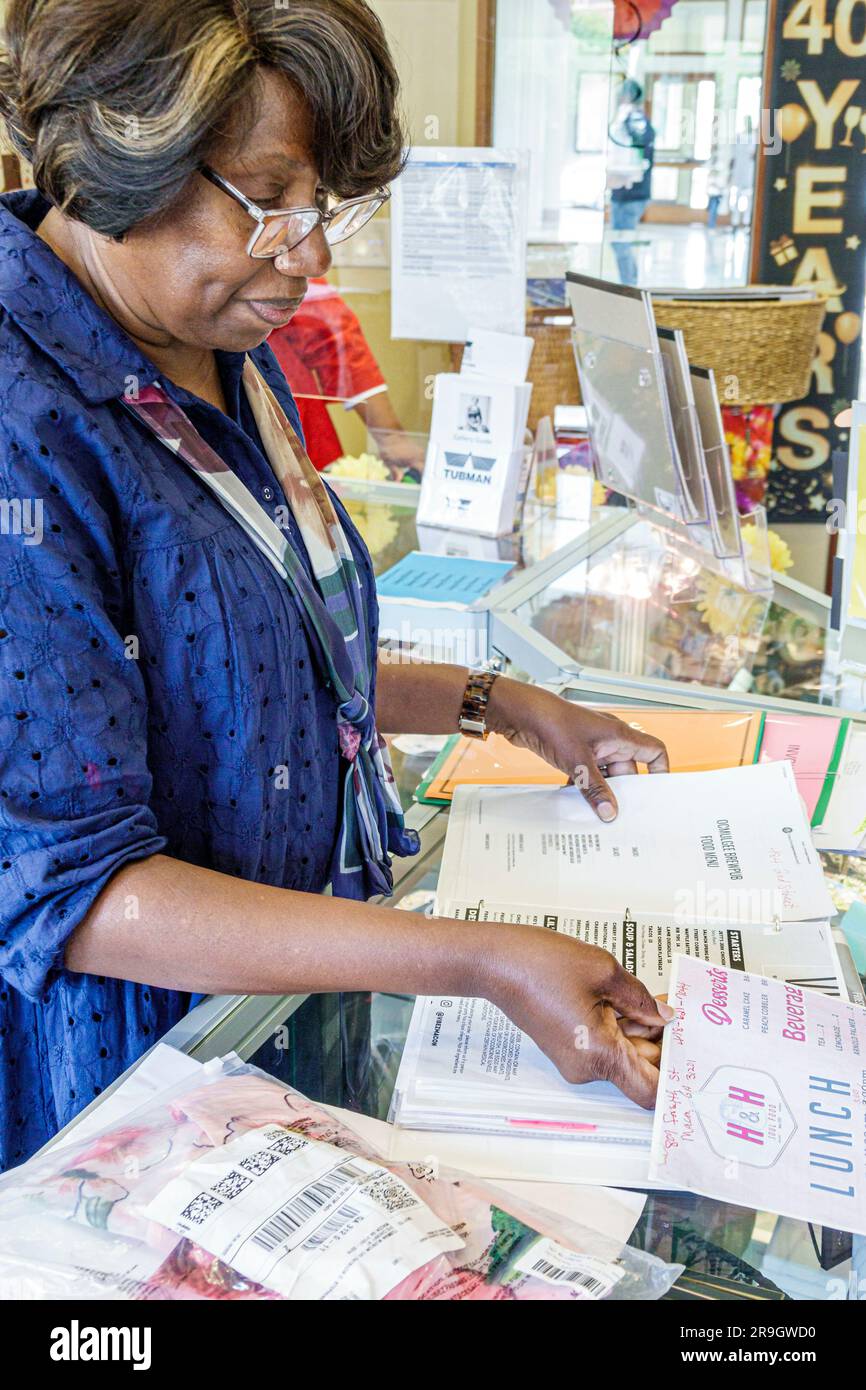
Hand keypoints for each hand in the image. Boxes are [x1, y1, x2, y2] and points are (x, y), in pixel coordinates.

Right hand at [486, 926, 672, 1107]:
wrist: (496, 961)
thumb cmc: (540, 963)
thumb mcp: (604, 971)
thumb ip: (642, 1000)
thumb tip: (666, 1017)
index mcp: (599, 1053)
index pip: (650, 1091)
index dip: (676, 1077)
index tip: (693, 1055)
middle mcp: (586, 1066)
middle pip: (641, 1069)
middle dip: (663, 1042)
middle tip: (682, 1011)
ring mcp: (575, 1059)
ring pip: (624, 1055)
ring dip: (644, 1031)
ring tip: (658, 998)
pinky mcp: (568, 1046)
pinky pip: (606, 1044)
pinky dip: (622, 1027)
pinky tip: (632, 1001)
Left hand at [487, 679, 668, 821]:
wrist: (521, 712)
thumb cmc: (553, 722)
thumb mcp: (578, 762)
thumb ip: (595, 789)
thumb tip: (610, 812)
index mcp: (619, 735)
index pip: (653, 751)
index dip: (659, 772)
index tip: (655, 794)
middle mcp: (609, 739)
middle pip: (628, 770)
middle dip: (623, 791)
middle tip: (620, 812)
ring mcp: (592, 745)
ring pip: (605, 774)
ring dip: (600, 790)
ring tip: (596, 810)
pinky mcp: (575, 751)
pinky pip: (587, 773)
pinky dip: (584, 786)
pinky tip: (575, 800)